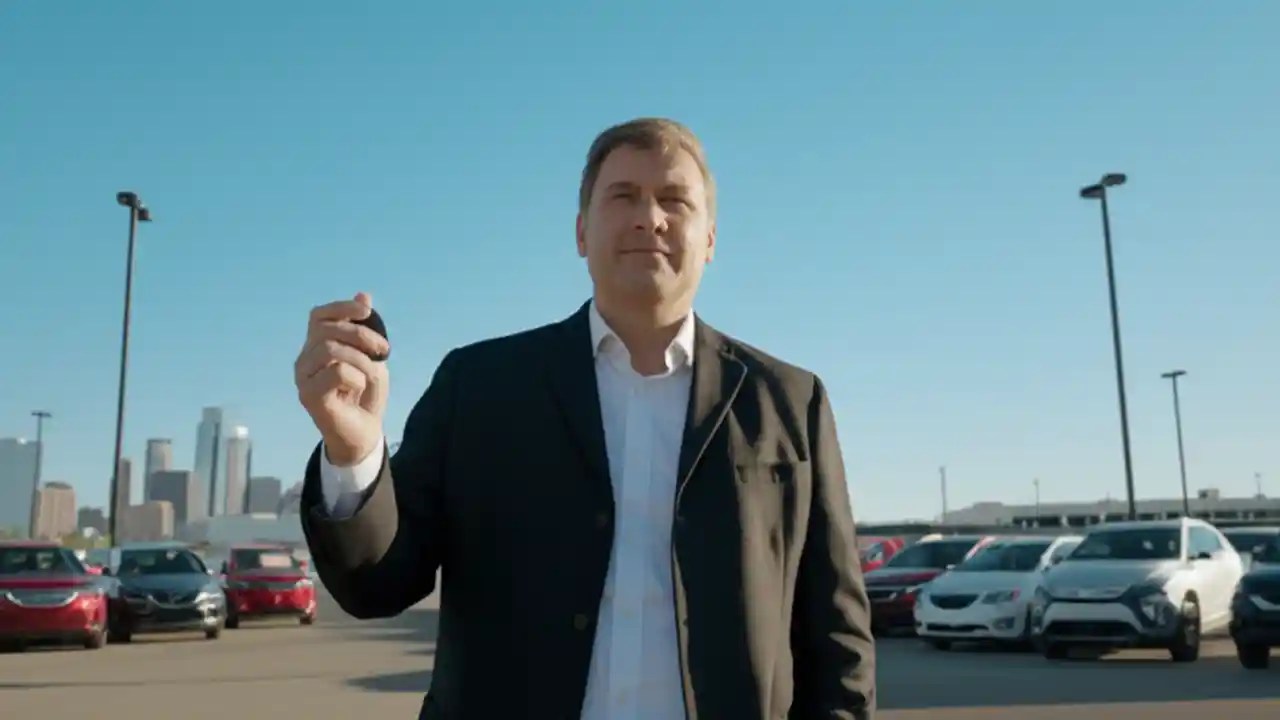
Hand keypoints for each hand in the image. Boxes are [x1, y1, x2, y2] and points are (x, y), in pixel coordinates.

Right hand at [294, 292, 391, 465]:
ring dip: (361, 359)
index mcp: (316, 346)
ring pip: (331, 349)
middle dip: (361, 335)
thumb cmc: (366, 395)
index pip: (319, 315)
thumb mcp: (372, 357)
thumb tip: (363, 294)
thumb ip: (365, 329)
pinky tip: (357, 390)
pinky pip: (336, 372)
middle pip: (326, 329)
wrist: (364, 434)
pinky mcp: (309, 396)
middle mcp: (304, 360)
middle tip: (384, 351)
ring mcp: (303, 378)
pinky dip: (356, 378)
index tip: (367, 312)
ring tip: (371, 375)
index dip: (342, 308)